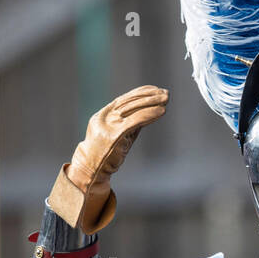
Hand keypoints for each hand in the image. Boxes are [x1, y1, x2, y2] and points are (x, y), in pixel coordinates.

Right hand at [49, 85, 169, 232]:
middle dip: (149, 95)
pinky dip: (150, 114)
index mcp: (103, 115)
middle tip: (165, 93)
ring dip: (152, 102)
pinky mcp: (114, 135)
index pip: (123, 99)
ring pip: (133, 109)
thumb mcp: (118, 135)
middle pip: (130, 102)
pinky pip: (135, 120)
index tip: (154, 88)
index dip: (140, 92)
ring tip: (166, 99)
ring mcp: (108, 125)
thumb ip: (130, 124)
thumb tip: (149, 114)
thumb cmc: (107, 154)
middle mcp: (104, 117)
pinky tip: (161, 111)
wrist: (92, 169)